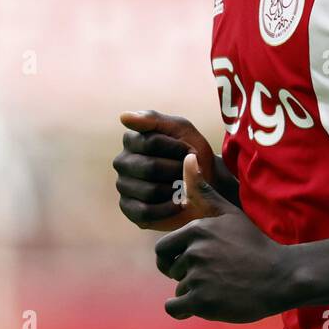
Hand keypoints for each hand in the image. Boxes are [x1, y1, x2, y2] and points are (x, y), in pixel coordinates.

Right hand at [115, 110, 216, 231]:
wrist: (206, 181)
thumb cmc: (192, 153)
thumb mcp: (181, 129)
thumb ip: (153, 119)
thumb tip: (123, 117)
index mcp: (132, 139)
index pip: (152, 142)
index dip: (178, 149)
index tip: (190, 151)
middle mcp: (122, 162)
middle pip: (150, 167)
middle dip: (177, 170)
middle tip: (189, 172)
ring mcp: (123, 185)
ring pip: (149, 190)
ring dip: (175, 190)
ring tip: (184, 187)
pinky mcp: (128, 208)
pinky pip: (145, 212)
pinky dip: (167, 209)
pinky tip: (178, 204)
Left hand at [154, 154, 293, 322]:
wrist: (281, 276)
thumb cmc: (254, 244)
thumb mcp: (229, 213)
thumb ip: (203, 190)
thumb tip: (187, 158)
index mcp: (196, 230)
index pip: (163, 250)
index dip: (175, 257)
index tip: (197, 261)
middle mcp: (194, 251)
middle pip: (171, 270)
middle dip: (188, 275)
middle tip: (214, 275)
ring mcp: (198, 276)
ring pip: (178, 288)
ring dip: (194, 293)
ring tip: (220, 287)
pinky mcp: (202, 301)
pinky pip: (175, 307)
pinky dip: (185, 308)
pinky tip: (204, 304)